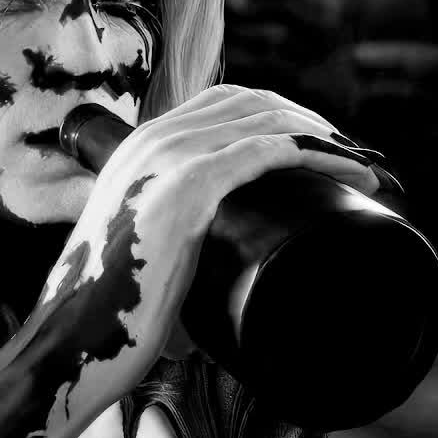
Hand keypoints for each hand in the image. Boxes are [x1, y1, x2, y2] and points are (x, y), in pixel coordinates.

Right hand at [28, 85, 380, 437]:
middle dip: (308, 121)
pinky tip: (350, 173)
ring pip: (267, 119)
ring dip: (325, 137)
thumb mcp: (136, 256)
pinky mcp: (188, 187)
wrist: (74, 337)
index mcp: (136, 149)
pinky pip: (269, 150)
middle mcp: (150, 141)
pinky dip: (318, 156)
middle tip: (349, 159)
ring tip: (362, 168)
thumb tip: (201, 303)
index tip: (317, 146)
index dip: (277, 115)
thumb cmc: (109, 313)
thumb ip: (164, 250)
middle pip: (250, 100)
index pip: (222, 102)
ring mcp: (168, 158)